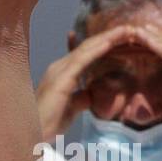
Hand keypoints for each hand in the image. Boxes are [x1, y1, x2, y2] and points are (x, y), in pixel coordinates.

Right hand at [34, 24, 140, 138]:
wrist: (32, 131)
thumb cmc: (49, 122)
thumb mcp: (71, 107)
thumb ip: (80, 98)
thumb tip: (90, 94)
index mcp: (62, 72)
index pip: (86, 54)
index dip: (104, 45)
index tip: (122, 39)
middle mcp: (60, 67)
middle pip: (88, 47)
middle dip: (109, 37)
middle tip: (129, 29)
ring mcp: (59, 70)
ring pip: (87, 49)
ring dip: (107, 38)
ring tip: (125, 30)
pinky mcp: (62, 78)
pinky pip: (82, 60)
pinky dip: (97, 50)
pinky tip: (110, 43)